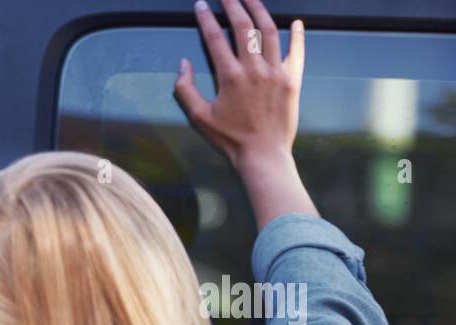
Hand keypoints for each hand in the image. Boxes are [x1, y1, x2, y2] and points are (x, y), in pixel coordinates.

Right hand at [174, 0, 316, 227]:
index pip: (215, 38)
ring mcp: (276, 71)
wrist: (262, 155)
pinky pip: (296, 50)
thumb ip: (185, 89)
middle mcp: (254, 68)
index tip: (200, 5)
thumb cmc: (229, 139)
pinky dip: (296, 34)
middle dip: (233, 5)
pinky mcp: (292, 79)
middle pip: (243, 26)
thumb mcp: (199, 117)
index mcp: (229, 77)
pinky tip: (295, 22)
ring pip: (268, 31)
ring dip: (259, 10)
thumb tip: (183, 64)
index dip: (206, 18)